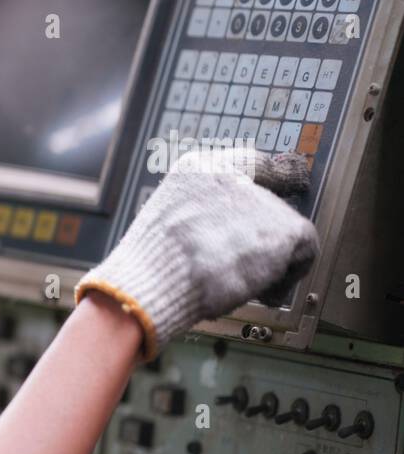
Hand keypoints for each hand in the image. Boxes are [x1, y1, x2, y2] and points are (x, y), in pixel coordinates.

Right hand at [75, 147, 318, 359]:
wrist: (153, 282)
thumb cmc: (150, 266)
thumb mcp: (165, 223)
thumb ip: (198, 216)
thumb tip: (225, 235)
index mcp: (196, 167)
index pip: (251, 162)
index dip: (271, 178)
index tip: (289, 184)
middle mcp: (232, 175)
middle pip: (268, 204)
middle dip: (259, 237)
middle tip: (246, 265)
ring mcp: (259, 201)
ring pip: (283, 231)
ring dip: (269, 260)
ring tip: (246, 283)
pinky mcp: (282, 230)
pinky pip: (303, 252)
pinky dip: (288, 275)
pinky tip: (264, 291)